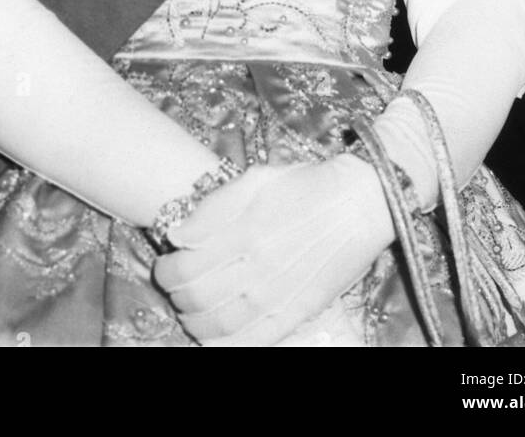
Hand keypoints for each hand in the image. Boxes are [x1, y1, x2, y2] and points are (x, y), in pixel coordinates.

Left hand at [153, 154, 394, 346]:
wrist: (359, 204)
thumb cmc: (305, 185)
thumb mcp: (254, 180)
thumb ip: (212, 209)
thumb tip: (175, 235)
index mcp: (243, 234)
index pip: (183, 270)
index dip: (165, 271)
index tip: (166, 263)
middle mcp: (256, 271)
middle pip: (196, 301)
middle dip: (176, 296)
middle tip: (177, 285)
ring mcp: (276, 298)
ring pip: (218, 328)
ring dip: (195, 324)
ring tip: (192, 310)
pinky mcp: (296, 314)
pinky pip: (252, 343)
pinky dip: (226, 345)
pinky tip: (216, 336)